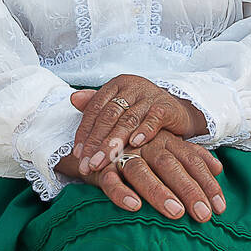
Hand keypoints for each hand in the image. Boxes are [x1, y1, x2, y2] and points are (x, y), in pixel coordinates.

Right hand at [55, 130, 225, 221]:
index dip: (206, 183)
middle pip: (169, 165)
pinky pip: (110, 181)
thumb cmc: (140, 151)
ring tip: (175, 214)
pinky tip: (134, 207)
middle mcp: (145, 146)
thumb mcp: (167, 150)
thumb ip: (192, 157)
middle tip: (203, 215)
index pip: (190, 160)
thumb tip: (219, 168)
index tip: (220, 208)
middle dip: (188, 190)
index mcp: (165, 141)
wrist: (97, 142)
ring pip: (141, 172)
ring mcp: (122, 156)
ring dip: (158, 192)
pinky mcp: (101, 169)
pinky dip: (121, 193)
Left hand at [70, 75, 207, 175]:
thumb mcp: (120, 107)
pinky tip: (135, 145)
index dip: (85, 133)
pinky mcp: (167, 106)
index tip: (78, 155)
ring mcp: (149, 96)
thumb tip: (72, 99)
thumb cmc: (143, 111)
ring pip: (128, 119)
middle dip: (96, 142)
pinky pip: (154, 119)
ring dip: (115, 142)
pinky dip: (144, 131)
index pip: (94, 110)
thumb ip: (96, 105)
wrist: (178, 111)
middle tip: (89, 164)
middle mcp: (131, 87)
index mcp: (115, 86)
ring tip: (104, 161)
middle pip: (109, 116)